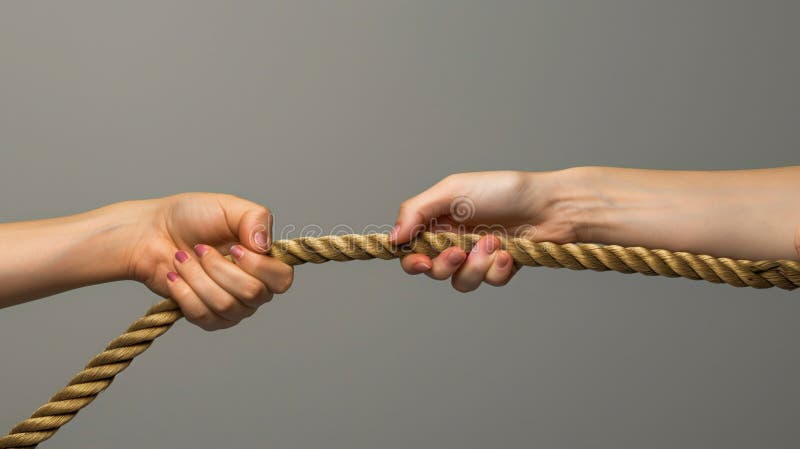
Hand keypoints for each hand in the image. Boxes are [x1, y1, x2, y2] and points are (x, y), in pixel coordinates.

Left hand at [125, 193, 292, 330]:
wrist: (150, 234)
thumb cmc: (190, 217)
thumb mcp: (228, 206)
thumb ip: (256, 218)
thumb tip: (265, 246)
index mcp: (265, 260)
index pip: (282, 279)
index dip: (259, 267)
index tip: (233, 248)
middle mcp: (254, 287)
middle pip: (253, 294)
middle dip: (220, 269)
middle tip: (201, 249)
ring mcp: (232, 306)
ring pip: (226, 306)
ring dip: (198, 277)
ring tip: (182, 258)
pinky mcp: (208, 318)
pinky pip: (203, 316)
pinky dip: (184, 292)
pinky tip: (175, 276)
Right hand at [389, 170, 581, 291]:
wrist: (550, 205)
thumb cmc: (503, 190)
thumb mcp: (453, 191)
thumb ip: (417, 211)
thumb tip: (391, 238)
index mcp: (438, 219)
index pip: (411, 248)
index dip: (412, 260)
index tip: (422, 261)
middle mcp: (454, 239)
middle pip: (432, 270)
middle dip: (446, 264)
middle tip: (460, 251)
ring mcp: (477, 256)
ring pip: (461, 281)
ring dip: (477, 265)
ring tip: (495, 243)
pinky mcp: (499, 268)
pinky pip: (489, 282)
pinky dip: (498, 269)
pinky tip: (510, 252)